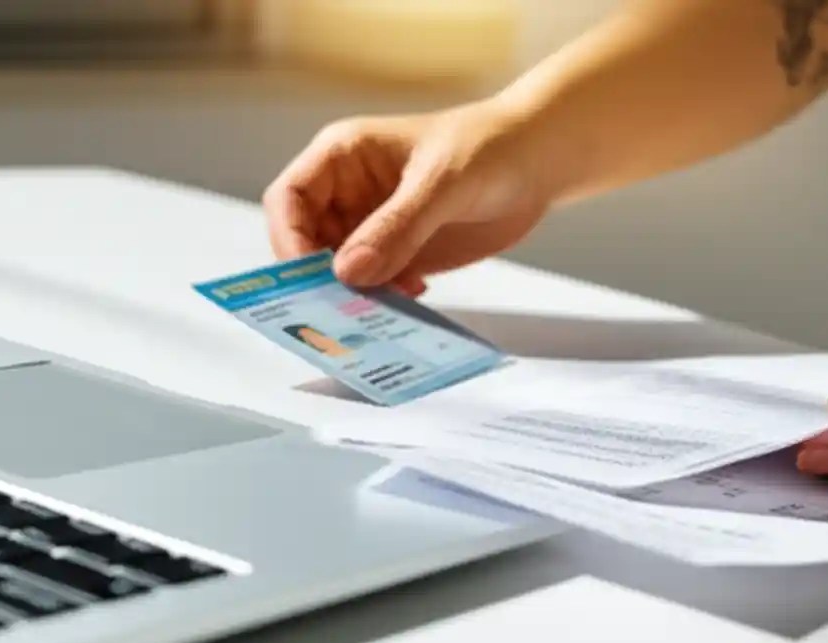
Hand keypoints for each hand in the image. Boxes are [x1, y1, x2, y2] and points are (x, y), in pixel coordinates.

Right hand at [263, 100, 551, 295]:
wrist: (538, 162)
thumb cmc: (488, 148)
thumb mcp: (442, 182)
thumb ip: (396, 226)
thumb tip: (346, 271)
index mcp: (342, 157)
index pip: (289, 199)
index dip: (289, 238)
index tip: (309, 277)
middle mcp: (347, 193)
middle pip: (305, 242)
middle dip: (318, 277)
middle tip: (341, 308)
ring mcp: (370, 226)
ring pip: (337, 271)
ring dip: (352, 294)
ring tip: (380, 309)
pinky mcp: (397, 254)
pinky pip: (372, 286)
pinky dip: (382, 300)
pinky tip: (413, 295)